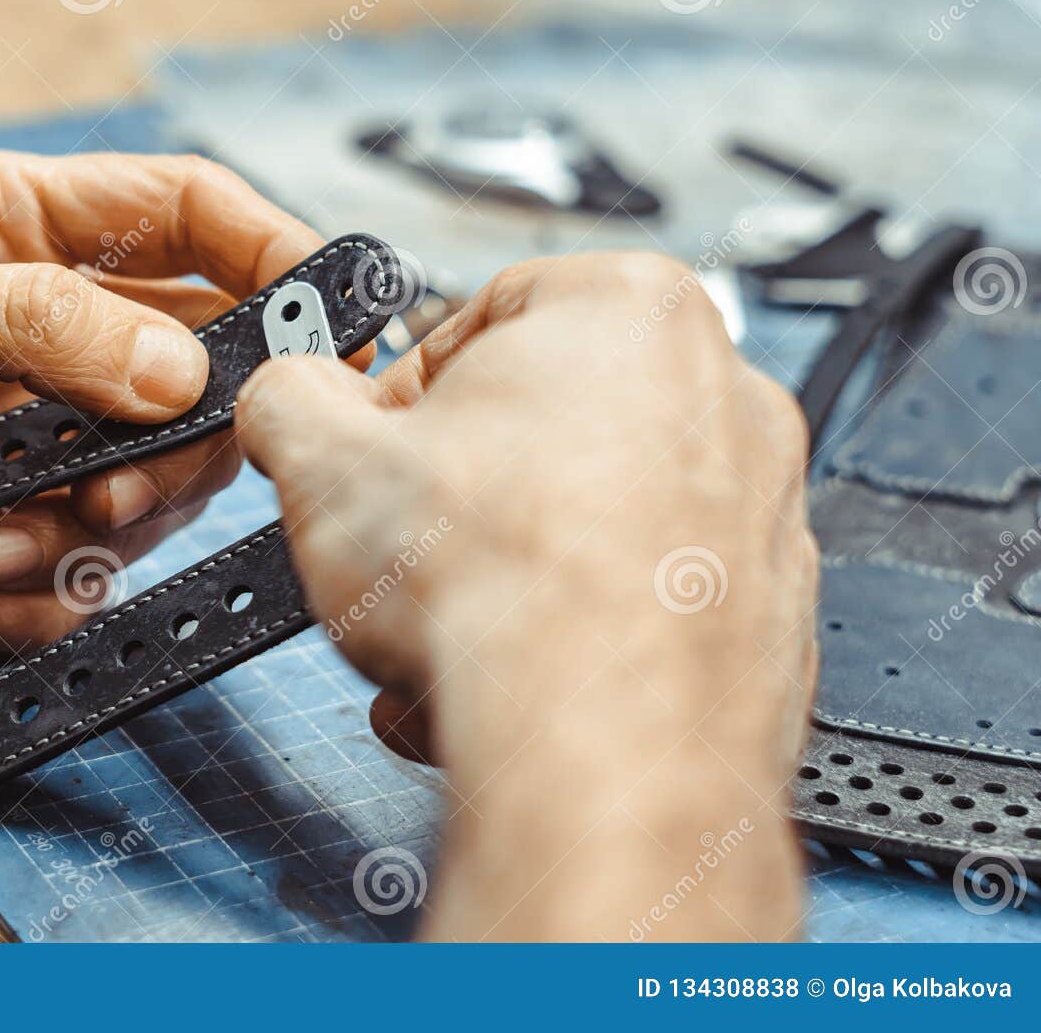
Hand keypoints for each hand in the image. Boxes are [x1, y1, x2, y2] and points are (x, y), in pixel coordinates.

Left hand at [0, 151, 324, 703]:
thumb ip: (33, 328)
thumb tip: (181, 370)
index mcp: (6, 227)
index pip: (184, 216)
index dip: (269, 255)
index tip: (331, 322)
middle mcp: (34, 328)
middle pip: (194, 372)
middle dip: (171, 444)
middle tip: (109, 487)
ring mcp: (23, 434)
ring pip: (149, 484)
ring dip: (87, 529)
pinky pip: (81, 573)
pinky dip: (37, 597)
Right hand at [236, 252, 817, 939]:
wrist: (601, 751)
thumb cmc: (499, 590)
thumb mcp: (323, 460)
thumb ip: (290, 399)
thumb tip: (288, 398)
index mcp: (628, 307)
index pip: (481, 317)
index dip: (402, 393)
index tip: (371, 449)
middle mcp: (722, 394)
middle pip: (544, 428)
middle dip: (458, 493)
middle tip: (402, 542)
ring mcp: (760, 509)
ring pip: (591, 523)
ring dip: (504, 574)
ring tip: (441, 630)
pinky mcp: (769, 616)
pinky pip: (641, 605)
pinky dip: (574, 636)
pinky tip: (507, 678)